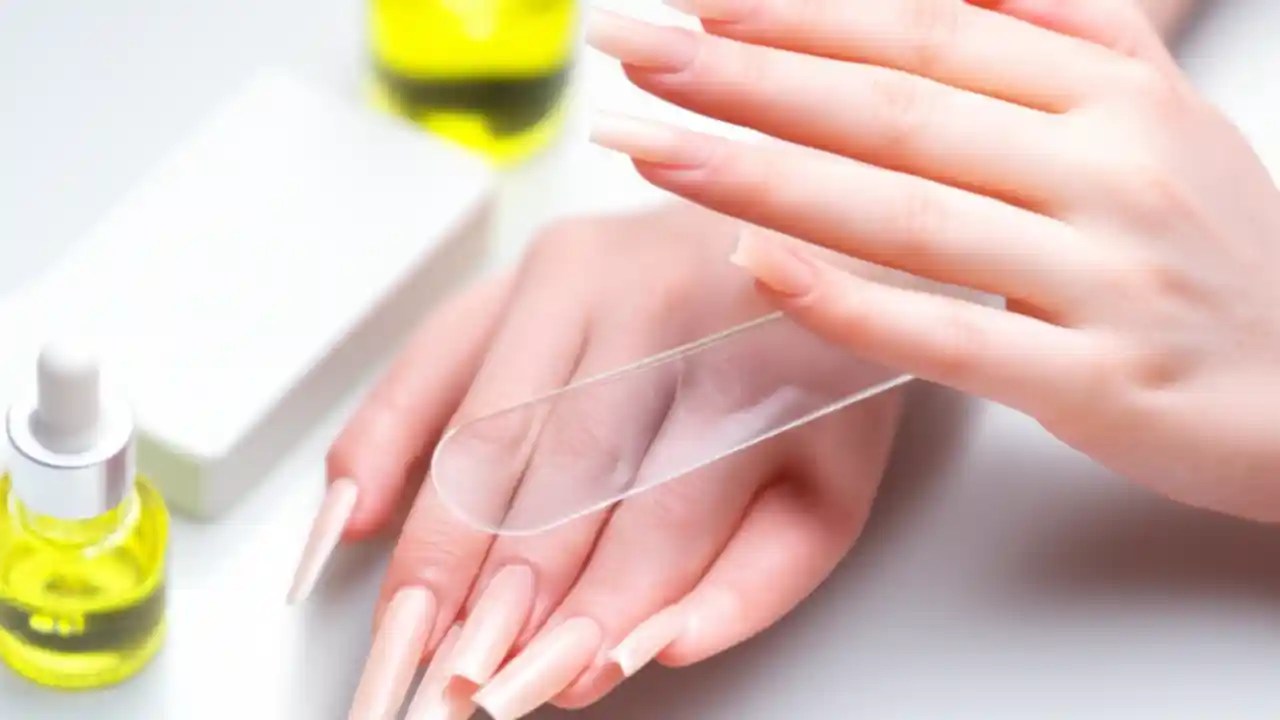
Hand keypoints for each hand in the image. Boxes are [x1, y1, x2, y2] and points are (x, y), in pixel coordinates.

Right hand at [292, 203, 902, 718]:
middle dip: (496, 588)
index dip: (599, 607)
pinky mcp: (520, 268)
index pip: (660, 513)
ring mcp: (575, 274)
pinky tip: (353, 513)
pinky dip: (380, 437)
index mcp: (750, 361)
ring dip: (432, 538)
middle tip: (450, 679)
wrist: (803, 226)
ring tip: (399, 630)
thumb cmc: (814, 368)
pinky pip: (429, 357)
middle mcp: (655, 303)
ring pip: (481, 425)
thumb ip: (757, 579)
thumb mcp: (829, 484)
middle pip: (555, 471)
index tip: (552, 679)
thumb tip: (654, 646)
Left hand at [586, 0, 1279, 521]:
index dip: (803, 10)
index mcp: (1112, 88)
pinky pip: (951, 338)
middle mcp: (1107, 166)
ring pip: (907, 212)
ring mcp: (1101, 275)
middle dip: (746, 75)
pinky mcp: (1095, 381)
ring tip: (650, 148)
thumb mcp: (1149, 106)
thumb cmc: (1207, 242)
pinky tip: (756, 271)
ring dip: (762, 177)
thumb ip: (1049, 28)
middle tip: (631, 51)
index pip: (929, 30)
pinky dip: (848, 304)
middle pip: (895, 108)